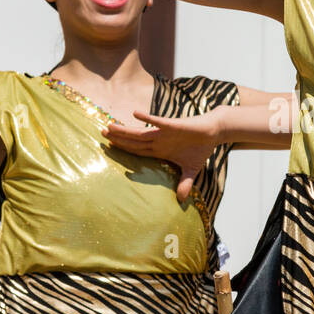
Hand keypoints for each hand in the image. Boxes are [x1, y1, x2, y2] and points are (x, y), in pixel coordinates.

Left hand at [104, 109, 220, 204]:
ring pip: (140, 132)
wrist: (213, 132)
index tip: (109, 147)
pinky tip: (135, 114)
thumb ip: (185, 183)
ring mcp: (164, 132)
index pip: (137, 150)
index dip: (123, 148)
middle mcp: (159, 140)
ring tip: (109, 127)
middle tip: (101, 134)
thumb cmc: (200, 148)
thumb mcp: (192, 170)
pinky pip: (158, 121)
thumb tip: (182, 200)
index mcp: (160, 149)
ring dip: (124, 130)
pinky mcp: (173, 125)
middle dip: (118, 138)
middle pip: (133, 141)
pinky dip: (147, 118)